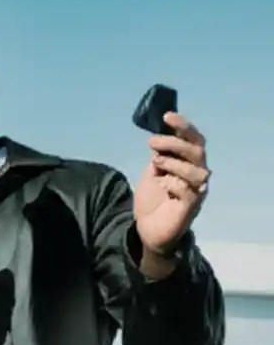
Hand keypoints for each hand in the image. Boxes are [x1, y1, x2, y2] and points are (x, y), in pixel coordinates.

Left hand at [133, 112, 209, 257]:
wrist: (147, 228)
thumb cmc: (153, 198)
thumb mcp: (153, 171)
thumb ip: (159, 155)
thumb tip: (158, 135)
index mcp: (188, 163)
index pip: (193, 140)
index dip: (183, 126)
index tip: (167, 116)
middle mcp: (197, 175)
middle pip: (197, 151)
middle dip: (175, 143)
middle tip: (152, 143)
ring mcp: (196, 191)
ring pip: (198, 170)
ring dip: (175, 163)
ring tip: (156, 165)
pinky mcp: (190, 207)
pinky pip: (189, 191)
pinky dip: (174, 184)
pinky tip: (162, 185)